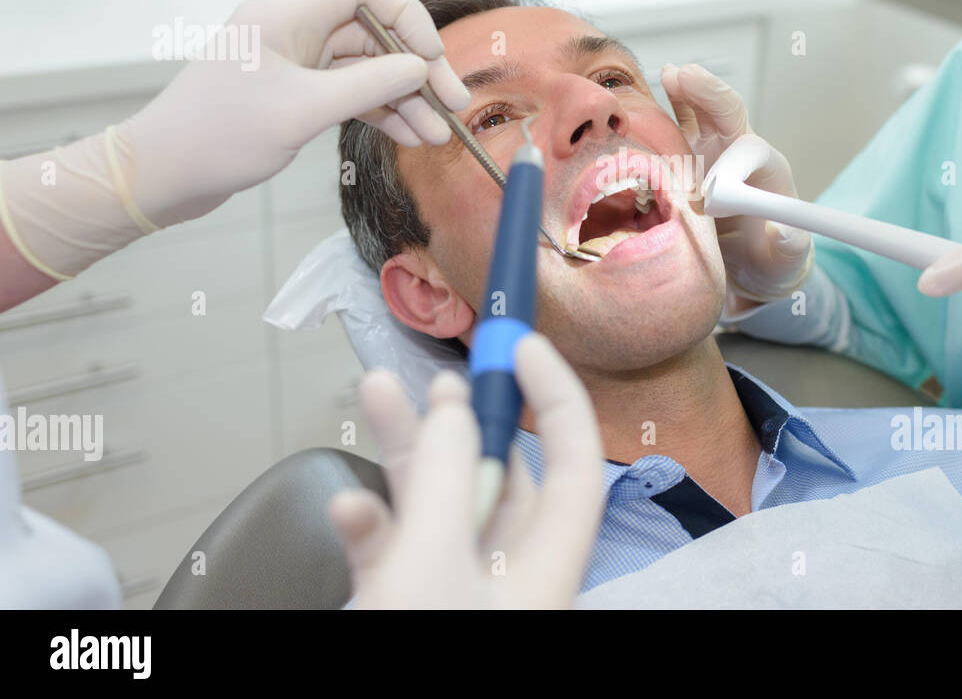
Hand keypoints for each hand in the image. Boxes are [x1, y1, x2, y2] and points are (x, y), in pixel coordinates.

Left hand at [119, 0, 471, 226]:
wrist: (162, 175)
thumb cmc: (218, 136)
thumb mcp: (303, 110)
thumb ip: (369, 86)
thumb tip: (420, 69)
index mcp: (285, 15)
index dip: (409, 18)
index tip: (434, 59)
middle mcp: (291, 30)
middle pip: (372, 34)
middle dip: (416, 69)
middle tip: (454, 104)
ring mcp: (292, 64)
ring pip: (365, 70)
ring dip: (403, 99)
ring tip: (436, 134)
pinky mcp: (291, 94)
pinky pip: (348, 94)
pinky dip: (379, 113)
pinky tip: (408, 136)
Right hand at [329, 333, 605, 608]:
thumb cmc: (424, 656)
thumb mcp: (431, 566)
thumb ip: (441, 484)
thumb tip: (452, 415)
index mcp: (546, 564)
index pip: (573, 464)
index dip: (557, 397)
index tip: (524, 346)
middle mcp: (510, 572)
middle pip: (496, 474)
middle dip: (464, 418)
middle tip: (439, 378)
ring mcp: (458, 588)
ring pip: (440, 504)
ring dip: (407, 450)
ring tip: (376, 391)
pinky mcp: (409, 604)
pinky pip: (398, 550)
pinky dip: (372, 522)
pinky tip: (346, 506)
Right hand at [661, 63, 812, 304]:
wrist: (751, 265)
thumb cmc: (771, 259)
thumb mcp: (786, 261)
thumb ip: (790, 247)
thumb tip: (786, 231)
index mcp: (766, 170)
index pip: (752, 149)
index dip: (733, 158)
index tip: (714, 191)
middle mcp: (738, 152)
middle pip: (725, 112)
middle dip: (705, 92)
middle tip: (682, 75)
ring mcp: (711, 152)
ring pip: (697, 113)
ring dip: (682, 92)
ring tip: (668, 75)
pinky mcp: (687, 160)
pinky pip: (675, 129)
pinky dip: (662, 111)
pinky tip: (646, 98)